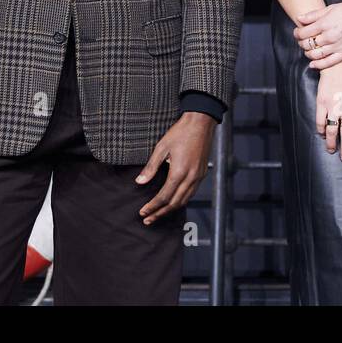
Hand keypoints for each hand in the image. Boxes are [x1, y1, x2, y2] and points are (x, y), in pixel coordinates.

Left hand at [136, 111, 215, 225]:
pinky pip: (191, 193)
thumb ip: (151, 167)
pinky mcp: (202, 173)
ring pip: (185, 200)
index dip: (152, 207)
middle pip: (175, 203)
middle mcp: (191, 177)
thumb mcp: (161, 147)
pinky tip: (174, 201)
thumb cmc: (181, 132)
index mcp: (179, 172)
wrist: (201, 122)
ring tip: (159, 214)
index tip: (143, 213)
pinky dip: (181, 201)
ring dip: (171, 210)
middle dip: (160, 213)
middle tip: (148, 220)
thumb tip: (139, 182)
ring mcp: (198, 176)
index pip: (164, 197)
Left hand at [295, 0, 341, 70]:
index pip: (303, 33)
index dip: (297, 34)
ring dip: (308, 54)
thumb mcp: (331, 8)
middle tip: (302, 41)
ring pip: (315, 55)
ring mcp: (337, 46)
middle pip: (308, 44)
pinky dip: (318, 65)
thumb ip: (314, 14)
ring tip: (308, 50)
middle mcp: (329, 36)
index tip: (297, 33)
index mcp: (324, 24)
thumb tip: (299, 18)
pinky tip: (313, 64)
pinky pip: (328, 62)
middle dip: (302, 43)